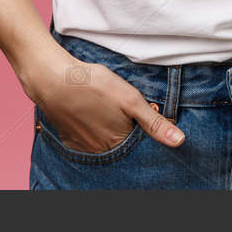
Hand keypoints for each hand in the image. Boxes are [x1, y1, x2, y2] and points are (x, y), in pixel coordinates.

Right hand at [24, 49, 184, 151]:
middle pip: (122, 145)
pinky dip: (91, 131)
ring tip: (104, 109)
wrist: (52, 79)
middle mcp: (101, 151)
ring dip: (108, 131)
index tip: (138, 115)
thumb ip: (154, 122)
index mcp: (119, 143)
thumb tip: (179, 142)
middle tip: (118, 108)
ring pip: (104, 143)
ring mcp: (84, 148)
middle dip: (126, 130)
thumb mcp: (130, 99)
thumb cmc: (93, 85)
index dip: (142, 128)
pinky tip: (91, 114)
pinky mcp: (70, 140)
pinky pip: (87, 141)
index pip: (139, 143)